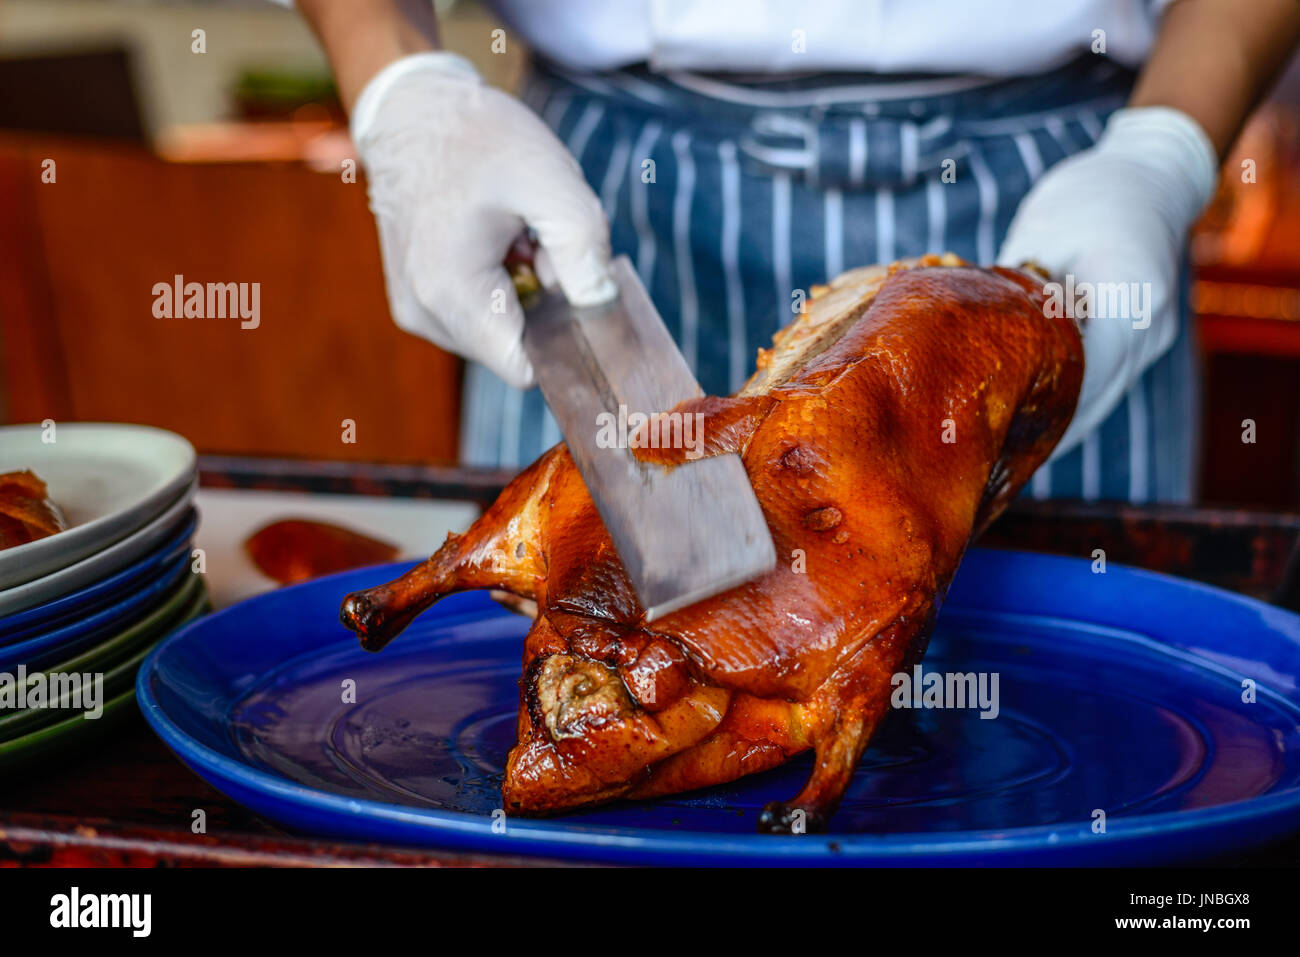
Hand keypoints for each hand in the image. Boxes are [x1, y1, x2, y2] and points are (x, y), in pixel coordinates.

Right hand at [352, 52, 615, 387]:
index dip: (565, 339)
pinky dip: (496, 289)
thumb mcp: (551, 180)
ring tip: (512, 236)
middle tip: (537, 242)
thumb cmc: (480, 138)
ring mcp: (415, 312)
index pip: (527, 368)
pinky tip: (492, 242)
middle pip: (515, 350)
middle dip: (542, 306)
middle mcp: (425, 315)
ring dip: (521, 296)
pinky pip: (477, 318)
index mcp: (452, 294)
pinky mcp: (414, 303)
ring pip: (498, 335)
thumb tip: (602, 308)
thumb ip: (585, 250)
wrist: (410, 110)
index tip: (576, 289)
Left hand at [997, 107, 1216, 456]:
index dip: (1035, 411)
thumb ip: (1017, 290)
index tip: (992, 439)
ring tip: (1001, 452)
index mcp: (1126, 298)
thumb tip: (970, 333)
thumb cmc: (1089, 195)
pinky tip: (1028, 419)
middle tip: (985, 460)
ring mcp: (1150, 337)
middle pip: (1090, 399)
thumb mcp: (1042, 236)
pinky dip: (1069, 400)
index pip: (1078, 375)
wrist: (1151, 175)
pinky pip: (1104, 382)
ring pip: (1098, 397)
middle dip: (1040, 430)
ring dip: (1055, 422)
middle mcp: (1147, 327)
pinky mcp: (1142, 339)